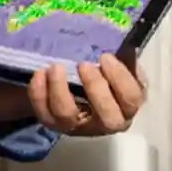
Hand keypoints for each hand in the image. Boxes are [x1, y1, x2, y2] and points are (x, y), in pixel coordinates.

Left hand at [0, 54, 146, 136]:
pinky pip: (44, 114)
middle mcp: (104, 123)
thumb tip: (128, 44)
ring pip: (68, 117)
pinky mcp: (53, 124)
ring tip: (56, 67)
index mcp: (125, 106)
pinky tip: (40, 73)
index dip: (120, 79)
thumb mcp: (117, 64)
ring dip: (60, 91)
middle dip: (96, 89)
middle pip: (108, 119)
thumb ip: (124, 57)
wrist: (73, 84)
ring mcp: (77, 127)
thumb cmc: (102, 71)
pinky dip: (39, 93)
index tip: (105, 56)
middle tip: (83, 64)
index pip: (132, 99)